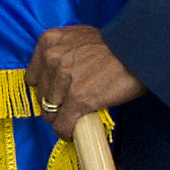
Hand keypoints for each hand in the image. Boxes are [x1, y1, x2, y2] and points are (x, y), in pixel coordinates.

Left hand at [29, 25, 146, 133]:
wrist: (137, 52)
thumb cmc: (113, 45)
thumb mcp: (79, 37)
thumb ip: (62, 52)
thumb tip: (53, 77)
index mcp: (49, 42)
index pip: (33, 77)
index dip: (47, 88)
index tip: (57, 93)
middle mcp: (52, 58)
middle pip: (41, 97)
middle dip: (56, 103)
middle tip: (73, 103)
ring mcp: (63, 79)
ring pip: (49, 113)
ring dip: (63, 117)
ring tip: (78, 114)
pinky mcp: (77, 99)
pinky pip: (62, 125)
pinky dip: (67, 131)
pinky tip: (75, 130)